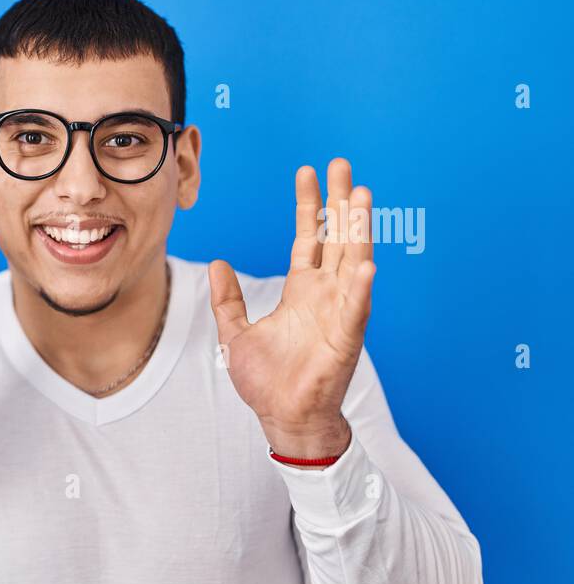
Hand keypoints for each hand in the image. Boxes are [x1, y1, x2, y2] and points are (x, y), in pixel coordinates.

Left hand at [208, 158, 375, 460]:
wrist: (283, 418)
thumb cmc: (266, 381)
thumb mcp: (235, 332)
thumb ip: (228, 298)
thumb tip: (217, 264)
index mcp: (301, 292)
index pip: (309, 238)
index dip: (309, 206)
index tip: (308, 173)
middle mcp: (325, 296)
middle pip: (336, 238)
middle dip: (340, 202)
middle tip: (343, 165)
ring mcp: (339, 314)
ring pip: (352, 263)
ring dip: (358, 231)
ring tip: (362, 196)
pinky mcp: (345, 340)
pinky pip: (355, 310)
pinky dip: (360, 288)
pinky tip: (366, 264)